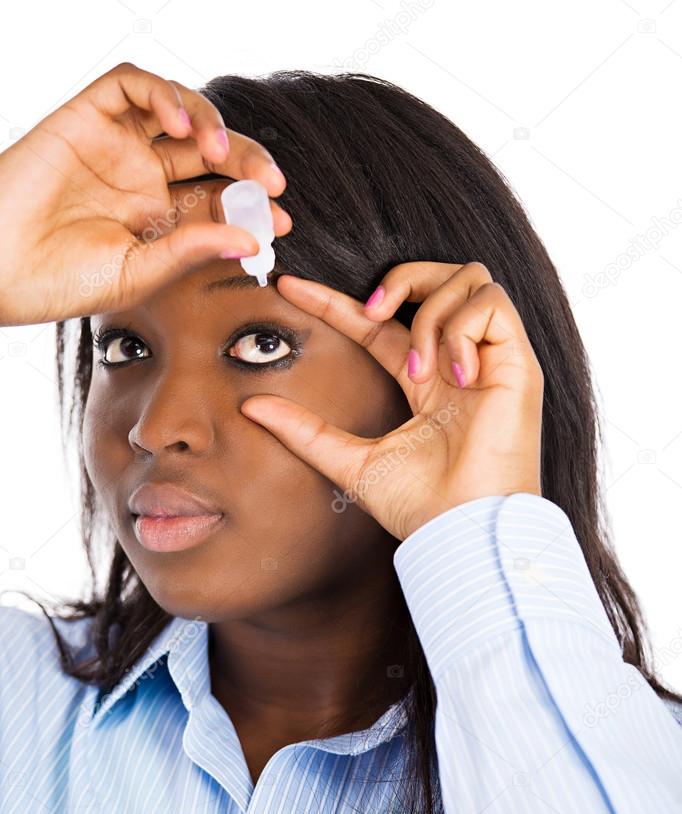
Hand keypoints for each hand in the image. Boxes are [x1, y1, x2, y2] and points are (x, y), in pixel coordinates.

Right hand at [0, 61, 291, 326]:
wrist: (0, 271)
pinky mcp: (86, 118)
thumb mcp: (139, 273)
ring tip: (216, 154)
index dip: (254, 205)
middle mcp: (143, 176)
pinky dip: (163, 94)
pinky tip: (180, 127)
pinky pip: (131, 85)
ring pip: (178, 110)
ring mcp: (117, 145)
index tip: (282, 222)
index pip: (219, 197)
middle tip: (271, 183)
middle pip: (208, 151)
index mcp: (159, 218)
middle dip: (246, 160)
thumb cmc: (62, 282)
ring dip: (210, 123)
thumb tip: (252, 240)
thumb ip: (192, 250)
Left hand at [240, 261, 543, 541]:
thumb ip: (305, 432)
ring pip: (469, 280)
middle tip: (372, 314)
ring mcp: (492, 360)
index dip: (337, 299)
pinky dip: (462, 328)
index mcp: (426, 382)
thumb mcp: (350, 462)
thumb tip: (250, 406)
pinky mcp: (519, 363)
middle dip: (403, 278)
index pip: (380, 325)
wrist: (462, 533)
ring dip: (431, 313)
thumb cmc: (418, 508)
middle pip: (440, 279)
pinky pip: (493, 303)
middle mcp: (460, 363)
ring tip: (420, 370)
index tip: (290, 287)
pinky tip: (454, 374)